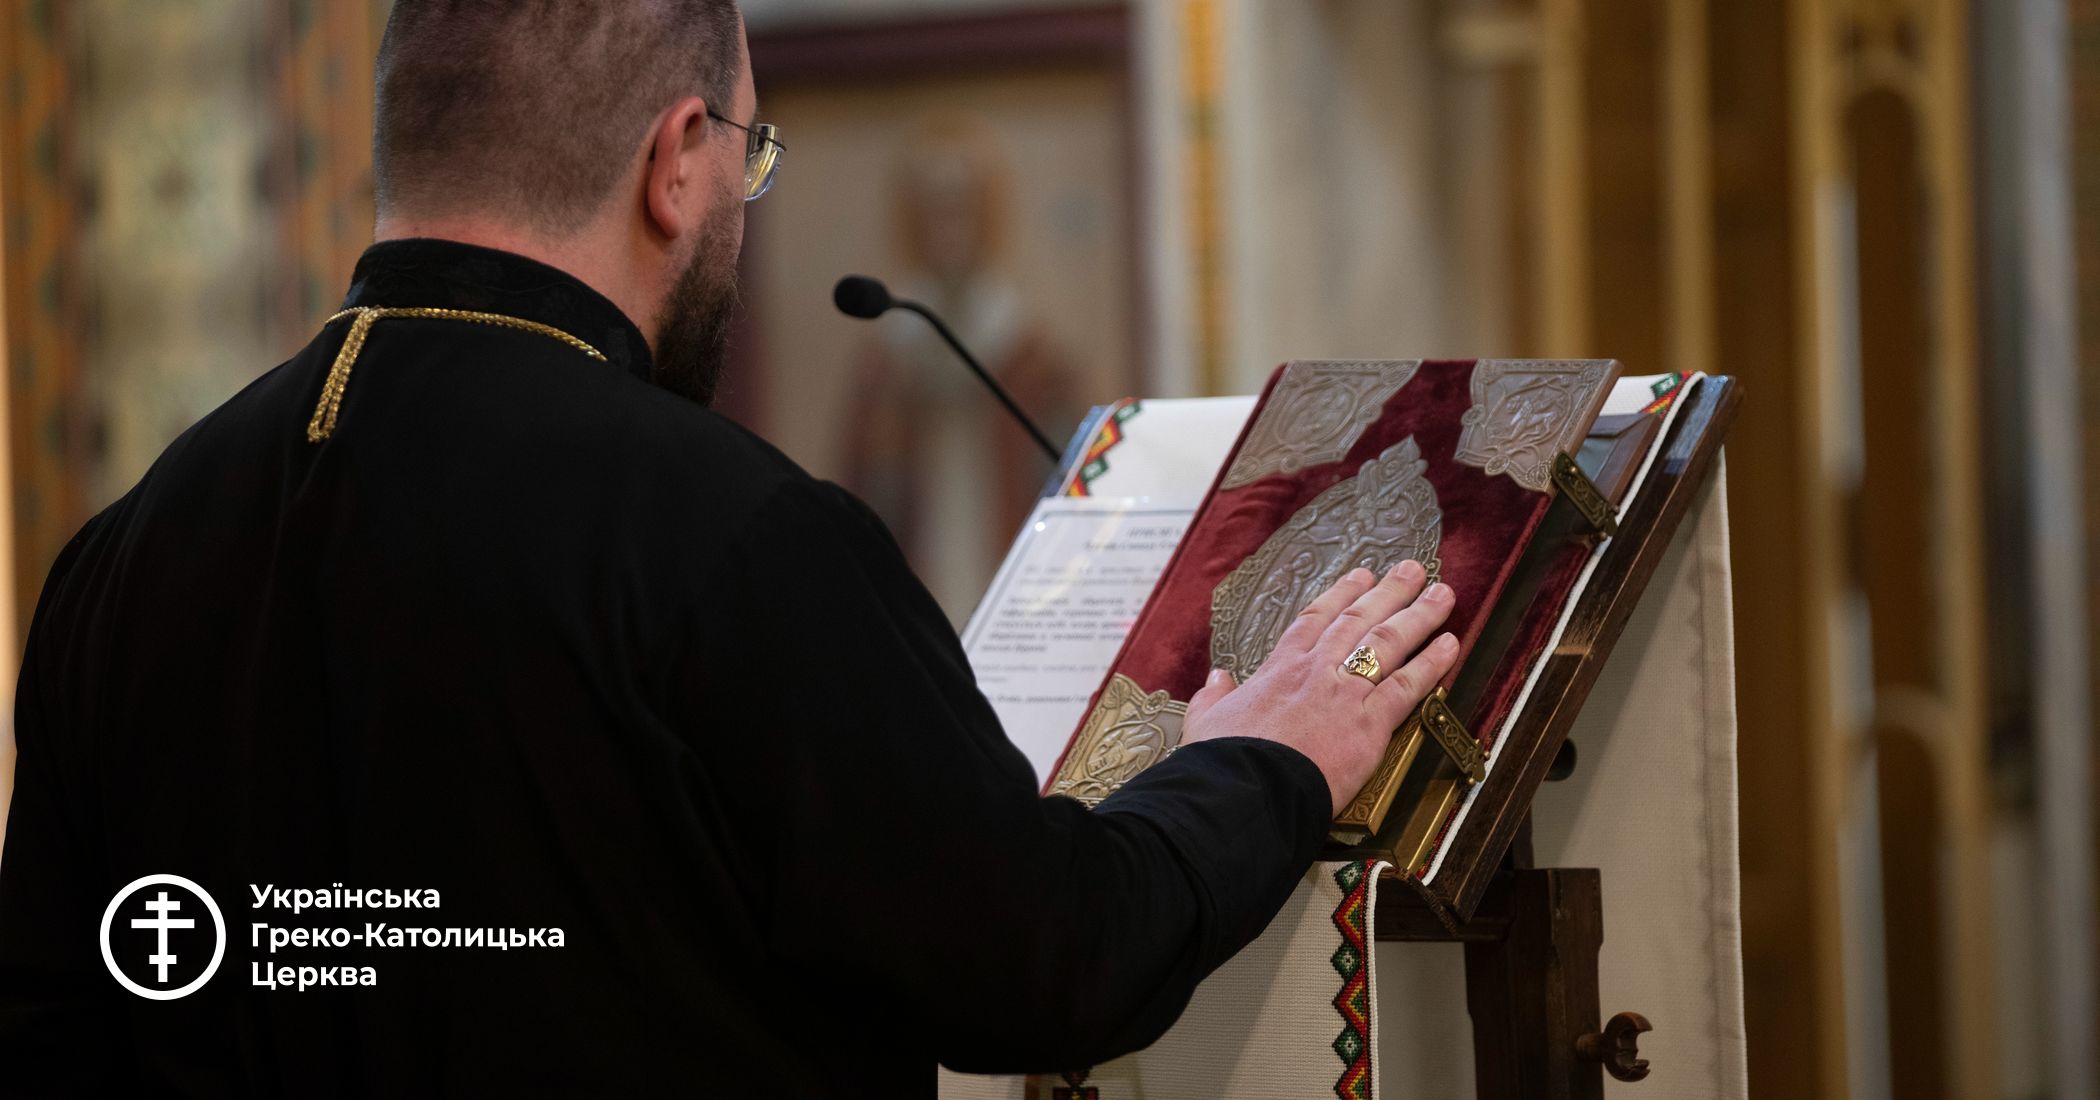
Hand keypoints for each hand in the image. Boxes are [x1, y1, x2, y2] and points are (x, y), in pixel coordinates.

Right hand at [1183, 561, 1460, 815]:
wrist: (1244, 791)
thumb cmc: (1223, 760)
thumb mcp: (1206, 721)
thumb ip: (1214, 696)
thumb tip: (1216, 679)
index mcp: (1279, 668)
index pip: (1316, 619)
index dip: (1342, 594)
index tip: (1361, 575)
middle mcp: (1316, 670)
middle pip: (1359, 620)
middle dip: (1389, 592)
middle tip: (1413, 570)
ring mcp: (1344, 693)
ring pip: (1388, 642)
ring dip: (1419, 615)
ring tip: (1443, 593)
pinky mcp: (1368, 724)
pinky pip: (1408, 686)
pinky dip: (1432, 664)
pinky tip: (1451, 645)